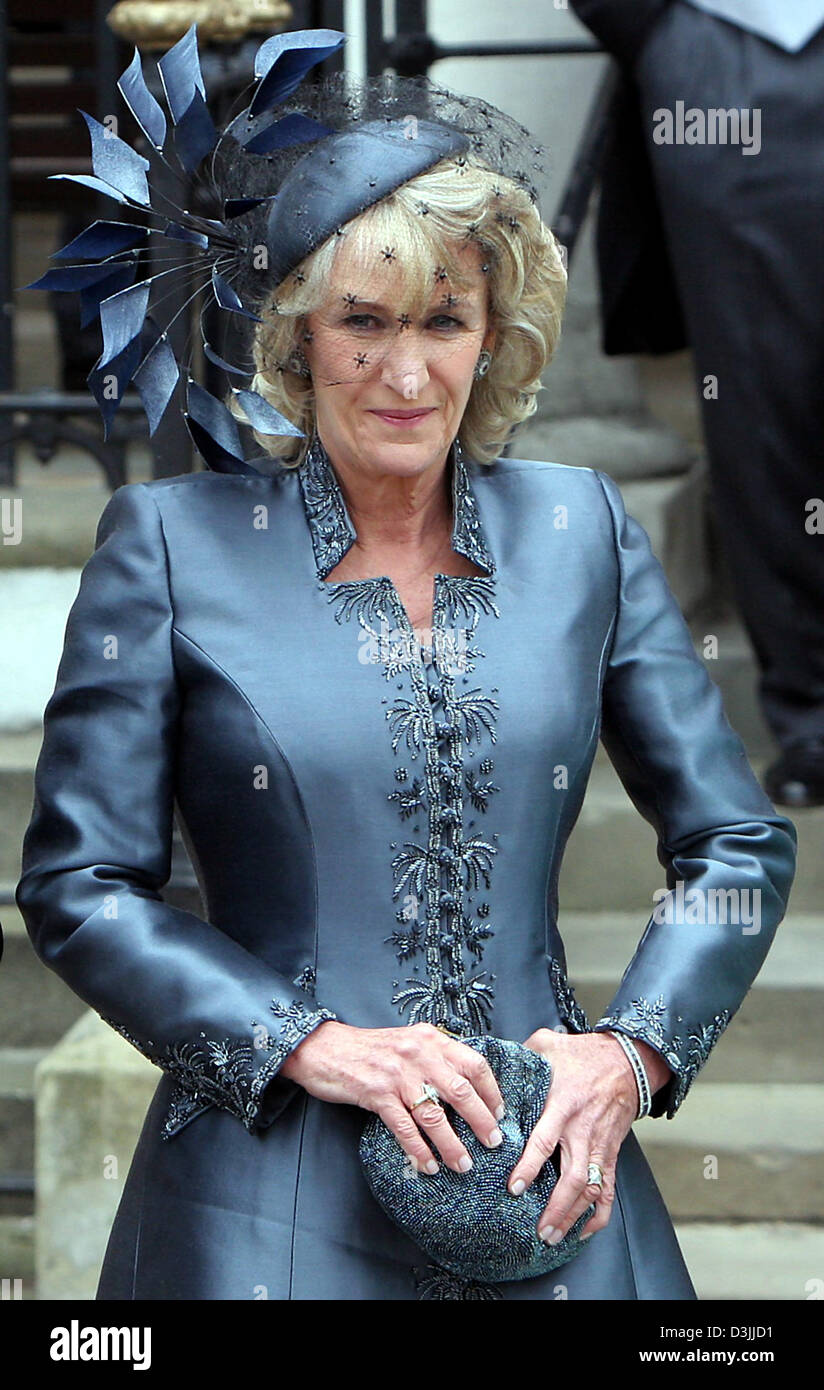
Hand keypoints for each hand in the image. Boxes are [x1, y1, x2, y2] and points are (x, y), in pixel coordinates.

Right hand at [280, 1019, 505, 1175]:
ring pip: (434, 1115)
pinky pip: (404, 1127)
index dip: (491, 1091)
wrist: (324, 1048)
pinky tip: (427, 1165)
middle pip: (460, 1091)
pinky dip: (418, 1150)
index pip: (474, 1064)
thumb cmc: (370, 1049)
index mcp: (431, 1039)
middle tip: (493, 1143)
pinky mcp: (376, 1093)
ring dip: (451, 1143)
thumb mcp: (409, 1042)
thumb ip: (435, 1058)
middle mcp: (418, 1053)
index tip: (500, 1113)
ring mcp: (397, 1074)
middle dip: (481, 1121)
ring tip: (463, 1164)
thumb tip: (467, 1088)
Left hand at [507, 1029, 648, 1244]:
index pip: (545, 1141)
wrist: (628, 1060)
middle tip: (539, 1228)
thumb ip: (521, 1053)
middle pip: (572, 1176)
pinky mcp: (611, 1152)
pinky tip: (586, 1230)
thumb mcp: (548, 1044)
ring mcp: (599, 1144)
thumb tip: (491, 1061)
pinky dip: (600, 1212)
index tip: (515, 1187)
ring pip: (590, 1188)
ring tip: (555, 1236)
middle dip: (556, 1206)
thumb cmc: (584, 1053)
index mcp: (563, 1104)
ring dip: (574, 1215)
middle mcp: (582, 1129)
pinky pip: (608, 1187)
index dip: (530, 1166)